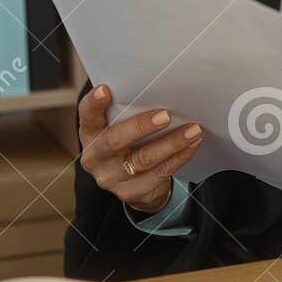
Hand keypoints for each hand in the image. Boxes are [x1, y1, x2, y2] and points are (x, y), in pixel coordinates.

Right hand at [77, 85, 204, 214]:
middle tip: (166, 115)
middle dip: (141, 126)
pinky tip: (193, 145)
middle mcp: (95, 157)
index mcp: (90, 133)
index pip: (87, 116)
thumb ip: (129, 111)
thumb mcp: (121, 126)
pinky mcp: (130, 193)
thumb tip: (160, 88)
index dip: (94, 103)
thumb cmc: (129, 142)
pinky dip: (180, 157)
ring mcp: (111, 178)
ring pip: (144, 159)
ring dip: (172, 143)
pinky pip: (160, 173)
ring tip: (193, 129)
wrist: (132, 182)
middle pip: (115, 141)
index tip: (106, 89)